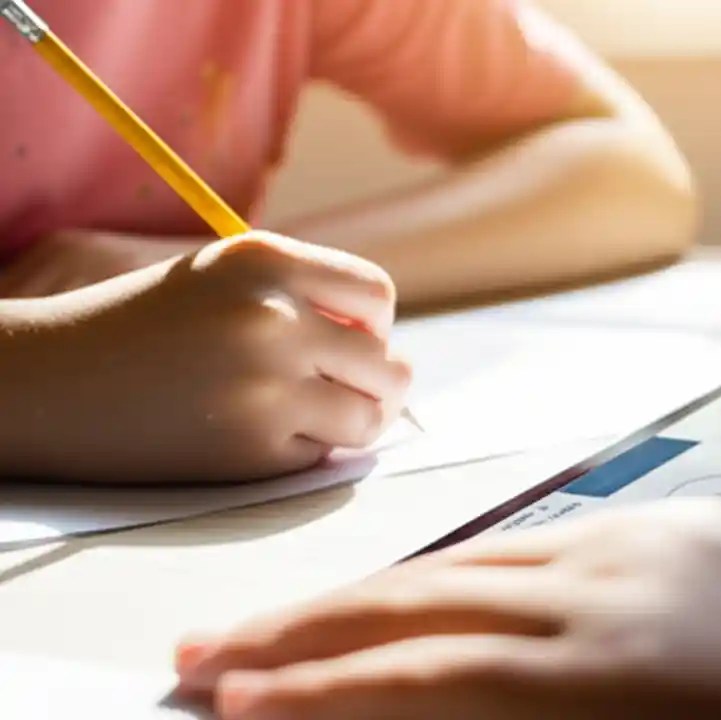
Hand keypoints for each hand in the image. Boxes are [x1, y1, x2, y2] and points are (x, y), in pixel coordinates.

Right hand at [0, 232, 411, 482]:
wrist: (44, 382)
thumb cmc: (136, 327)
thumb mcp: (219, 278)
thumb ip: (300, 297)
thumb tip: (385, 348)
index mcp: (266, 260)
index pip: (375, 296)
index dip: (372, 325)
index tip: (349, 342)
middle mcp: (274, 317)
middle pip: (387, 363)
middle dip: (373, 384)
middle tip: (338, 393)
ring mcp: (267, 387)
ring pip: (370, 417)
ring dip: (352, 424)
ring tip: (310, 418)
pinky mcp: (252, 451)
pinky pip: (322, 456)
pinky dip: (304, 453)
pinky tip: (255, 437)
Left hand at [173, 500, 720, 719]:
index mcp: (672, 536)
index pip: (503, 559)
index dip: (408, 595)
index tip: (340, 620)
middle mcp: (628, 554)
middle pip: (440, 577)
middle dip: (322, 618)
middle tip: (225, 646)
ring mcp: (612, 609)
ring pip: (420, 622)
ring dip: (306, 654)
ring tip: (215, 677)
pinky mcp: (606, 675)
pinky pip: (446, 680)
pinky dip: (349, 691)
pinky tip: (275, 708)